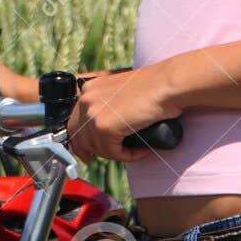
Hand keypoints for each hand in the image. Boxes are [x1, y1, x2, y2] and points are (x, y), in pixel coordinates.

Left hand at [67, 64, 182, 163]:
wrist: (166, 85)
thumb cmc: (152, 88)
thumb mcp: (120, 94)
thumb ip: (106, 108)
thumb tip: (98, 135)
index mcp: (88, 89)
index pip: (74, 123)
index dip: (80, 143)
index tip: (86, 154)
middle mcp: (86, 99)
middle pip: (81, 139)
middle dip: (99, 151)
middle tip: (117, 154)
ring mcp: (93, 113)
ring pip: (98, 149)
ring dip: (118, 153)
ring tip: (137, 148)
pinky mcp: (105, 127)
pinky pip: (113, 153)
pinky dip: (128, 156)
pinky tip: (141, 150)